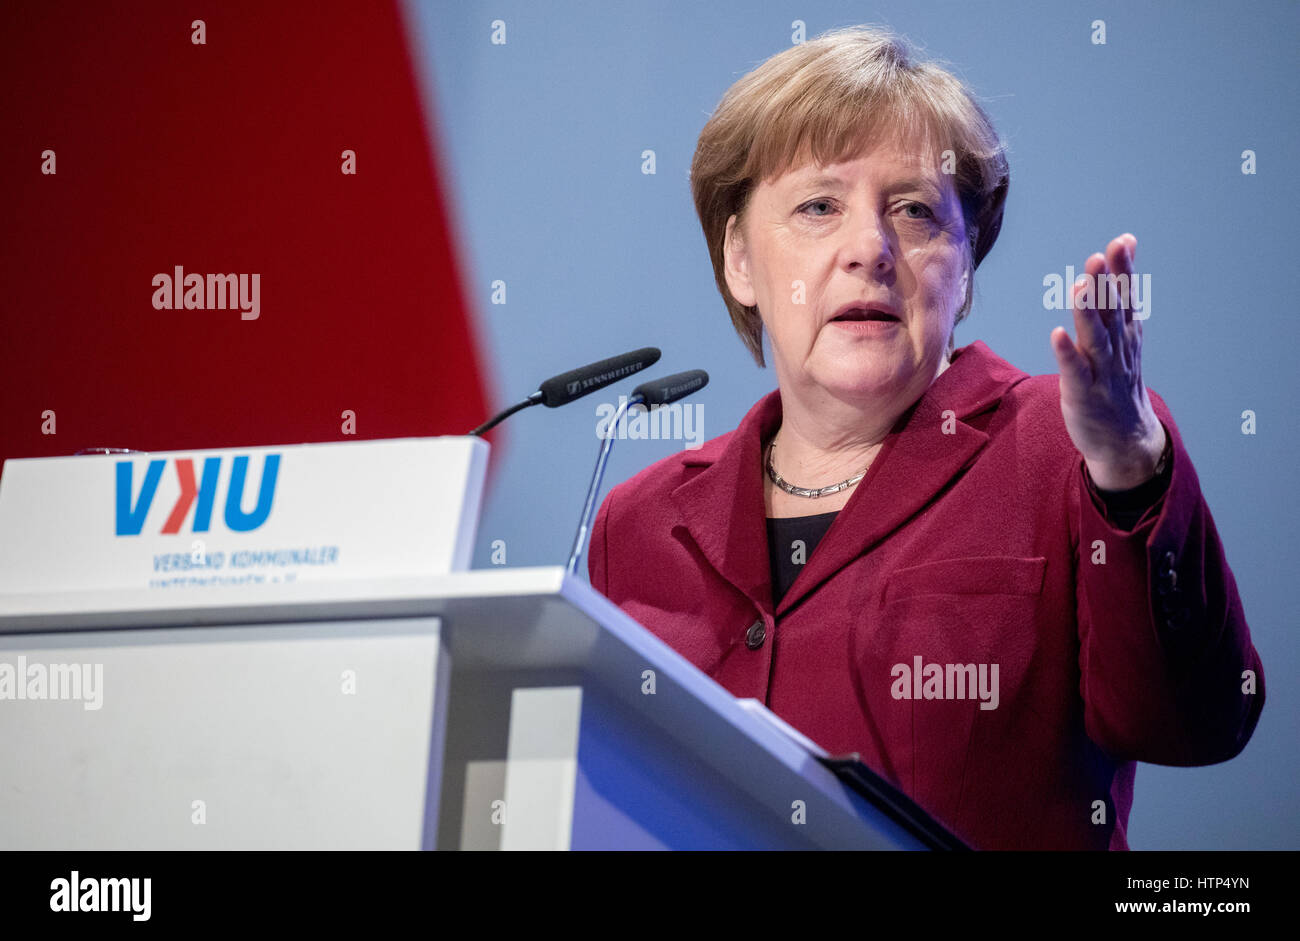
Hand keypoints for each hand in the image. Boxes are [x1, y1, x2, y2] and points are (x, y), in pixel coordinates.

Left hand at [1050, 233, 1165, 490]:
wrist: (1126, 439)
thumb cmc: (1118, 381)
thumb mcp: (1124, 338)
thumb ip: (1119, 297)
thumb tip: (1123, 251)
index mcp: (1126, 335)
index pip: (1125, 297)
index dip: (1123, 270)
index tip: (1122, 241)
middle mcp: (1117, 350)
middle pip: (1111, 313)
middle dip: (1105, 286)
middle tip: (1099, 257)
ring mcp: (1101, 373)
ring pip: (1095, 340)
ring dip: (1087, 314)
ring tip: (1081, 287)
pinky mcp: (1083, 394)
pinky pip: (1075, 373)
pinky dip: (1067, 354)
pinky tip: (1057, 334)